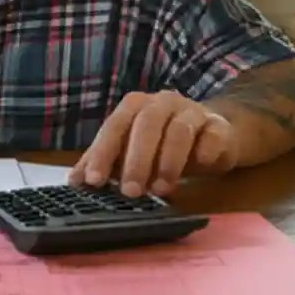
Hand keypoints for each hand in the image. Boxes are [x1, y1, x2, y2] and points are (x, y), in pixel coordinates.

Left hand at [68, 89, 237, 197]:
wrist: (212, 135)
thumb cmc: (163, 144)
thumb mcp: (131, 152)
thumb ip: (105, 162)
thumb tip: (75, 181)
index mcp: (135, 106)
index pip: (115, 126)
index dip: (102, 153)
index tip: (93, 181)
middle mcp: (162, 103)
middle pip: (146, 125)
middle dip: (136, 160)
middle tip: (130, 192)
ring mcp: (192, 111)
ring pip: (180, 130)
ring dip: (169, 161)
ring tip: (161, 189)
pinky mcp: (218, 126)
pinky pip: (212, 136)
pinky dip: (205, 152)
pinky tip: (200, 167)